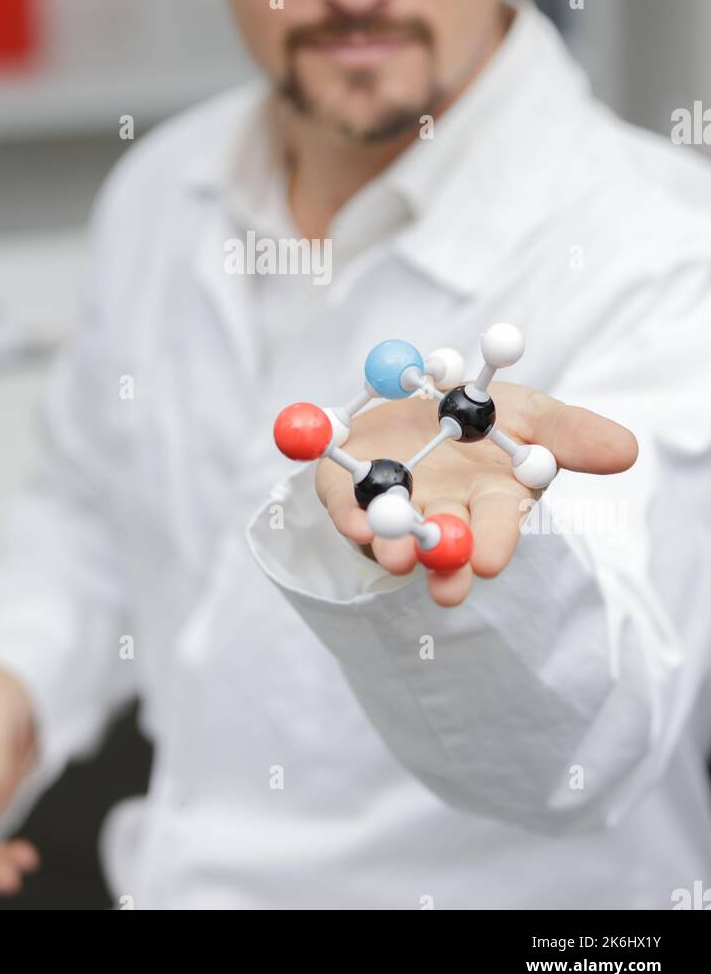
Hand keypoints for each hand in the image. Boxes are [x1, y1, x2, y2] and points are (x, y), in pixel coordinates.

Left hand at [315, 382, 637, 607]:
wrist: (409, 394)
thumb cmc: (476, 413)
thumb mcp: (528, 413)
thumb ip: (569, 434)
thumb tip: (626, 450)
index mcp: (490, 500)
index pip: (496, 526)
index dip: (494, 542)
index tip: (491, 559)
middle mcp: (441, 513)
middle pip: (446, 542)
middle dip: (448, 560)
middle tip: (448, 579)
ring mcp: (392, 507)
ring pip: (395, 536)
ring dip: (396, 547)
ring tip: (395, 557)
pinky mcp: (346, 493)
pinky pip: (346, 508)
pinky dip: (349, 515)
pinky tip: (354, 523)